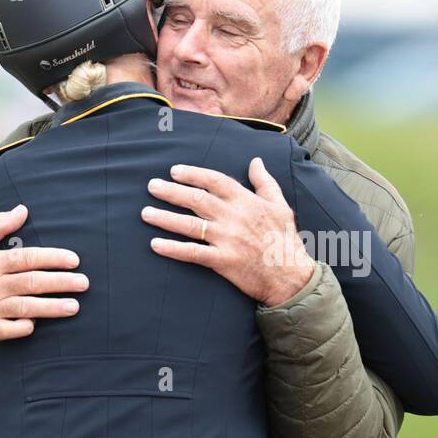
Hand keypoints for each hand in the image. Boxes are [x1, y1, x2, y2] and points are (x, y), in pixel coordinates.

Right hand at [0, 204, 88, 339]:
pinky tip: (38, 323)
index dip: (52, 258)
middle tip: (84, 283)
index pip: (27, 258)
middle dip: (61, 282)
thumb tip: (23, 210)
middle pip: (32, 283)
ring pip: (26, 307)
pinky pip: (10, 330)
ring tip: (75, 306)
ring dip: (52, 308)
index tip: (74, 260)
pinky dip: (24, 327)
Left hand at [142, 157, 314, 306]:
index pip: (214, 180)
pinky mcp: (223, 261)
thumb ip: (265, 182)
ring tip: (146, 213)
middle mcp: (233, 217)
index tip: (175, 171)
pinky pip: (192, 253)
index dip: (193, 174)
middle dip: (171, 191)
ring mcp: (227, 239)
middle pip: (196, 199)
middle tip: (152, 186)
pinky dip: (173, 248)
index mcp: (246, 201)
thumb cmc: (285, 240)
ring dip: (164, 218)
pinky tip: (156, 244)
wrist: (292, 275)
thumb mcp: (280, 205)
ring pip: (189, 224)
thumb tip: (255, 161)